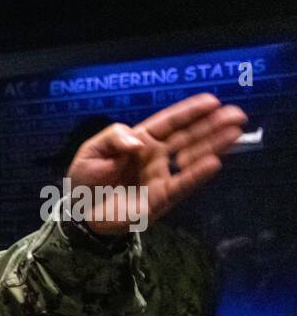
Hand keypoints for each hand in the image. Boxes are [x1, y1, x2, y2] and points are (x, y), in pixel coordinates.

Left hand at [66, 93, 246, 234]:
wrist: (79, 214)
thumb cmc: (84, 180)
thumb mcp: (92, 151)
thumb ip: (115, 138)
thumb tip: (140, 142)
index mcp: (140, 141)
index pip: (169, 122)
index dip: (190, 112)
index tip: (212, 101)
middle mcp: (155, 157)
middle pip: (188, 137)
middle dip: (212, 126)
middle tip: (237, 115)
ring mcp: (159, 177)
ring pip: (191, 158)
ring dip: (213, 145)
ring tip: (235, 133)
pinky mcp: (160, 198)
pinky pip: (181, 184)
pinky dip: (196, 174)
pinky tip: (214, 162)